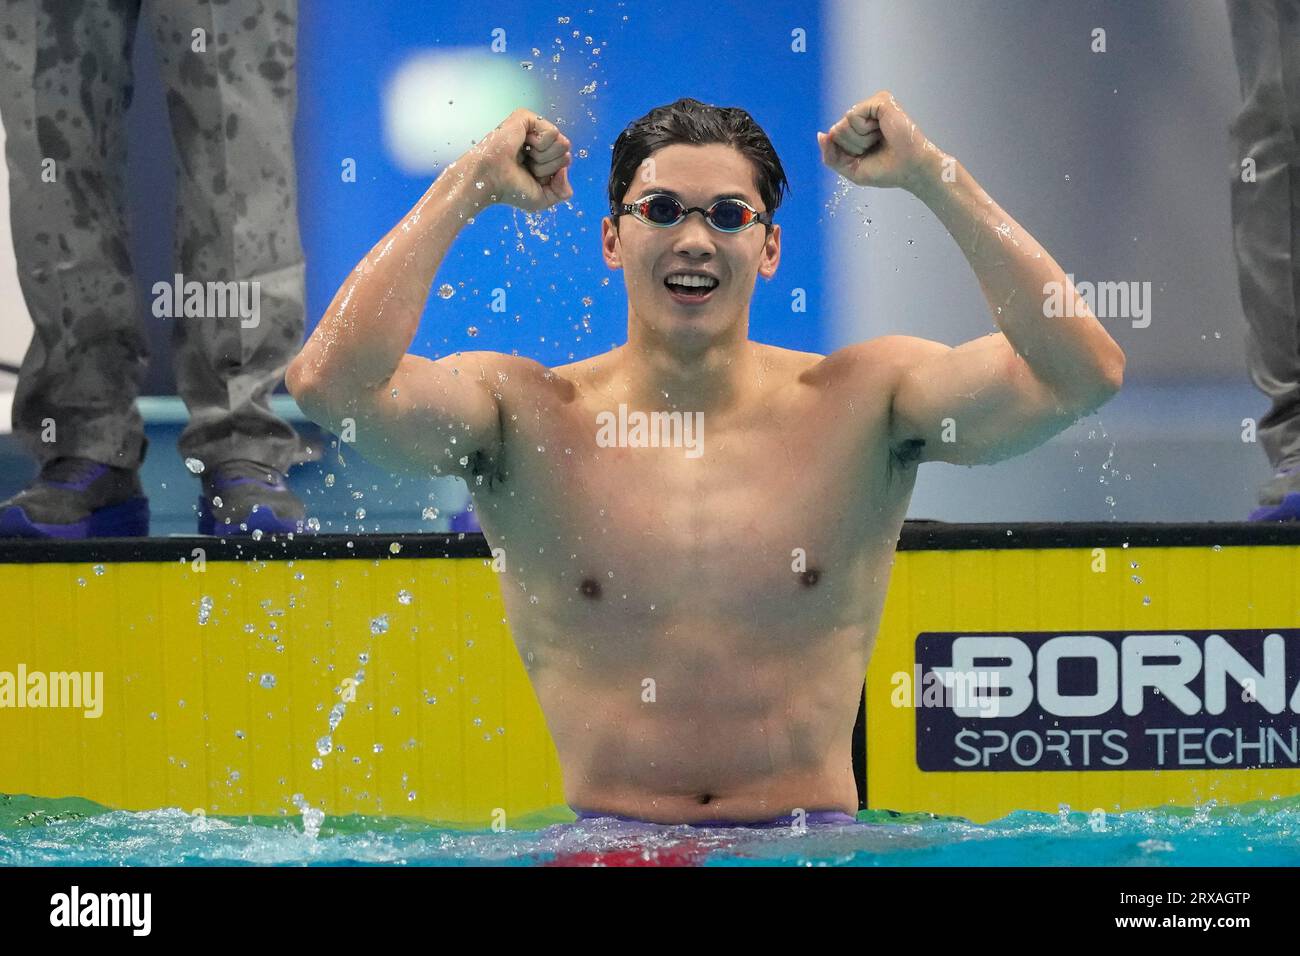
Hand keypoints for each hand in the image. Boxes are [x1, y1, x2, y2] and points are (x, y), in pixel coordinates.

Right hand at [466, 108, 573, 211]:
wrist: (490, 180)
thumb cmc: (510, 190)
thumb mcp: (543, 199)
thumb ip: (563, 191)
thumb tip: (565, 170)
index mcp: (542, 157)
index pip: (565, 162)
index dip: (551, 175)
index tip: (530, 176)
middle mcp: (538, 141)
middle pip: (566, 152)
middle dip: (548, 166)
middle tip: (525, 166)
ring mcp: (533, 128)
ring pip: (562, 143)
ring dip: (544, 157)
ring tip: (523, 156)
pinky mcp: (527, 117)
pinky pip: (553, 132)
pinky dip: (540, 145)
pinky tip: (522, 145)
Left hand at [817, 91, 939, 191]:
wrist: (908, 170)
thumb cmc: (885, 170)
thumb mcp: (850, 168)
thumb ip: (830, 155)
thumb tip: (821, 135)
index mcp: (856, 131)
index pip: (832, 138)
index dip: (846, 153)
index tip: (867, 156)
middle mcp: (863, 116)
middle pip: (836, 131)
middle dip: (852, 146)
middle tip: (875, 147)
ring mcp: (871, 107)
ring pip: (843, 124)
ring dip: (860, 139)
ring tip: (880, 139)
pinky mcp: (879, 101)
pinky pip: (853, 115)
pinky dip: (864, 129)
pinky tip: (881, 130)